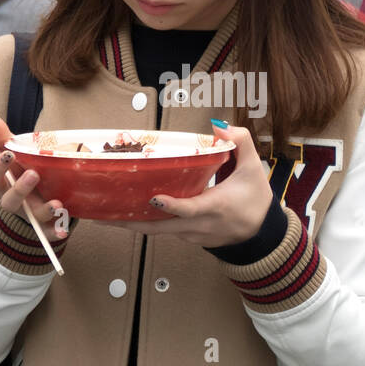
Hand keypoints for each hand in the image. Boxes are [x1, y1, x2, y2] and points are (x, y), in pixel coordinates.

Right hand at [0, 114, 68, 239]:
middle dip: (20, 188)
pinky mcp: (45, 225)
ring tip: (57, 204)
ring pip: (33, 216)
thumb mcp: (13, 157)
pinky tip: (65, 229)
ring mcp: (29, 214)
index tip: (8, 154)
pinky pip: (50, 232)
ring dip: (44, 210)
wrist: (32, 203)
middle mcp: (13, 201)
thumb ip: (3, 139)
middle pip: (10, 199)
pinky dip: (57, 232)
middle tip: (34, 174)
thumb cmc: (21, 174)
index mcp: (2, 184)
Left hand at [101, 122, 273, 247]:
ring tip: (106, 215)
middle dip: (130, 223)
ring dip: (133, 224)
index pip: (190, 209)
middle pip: (160, 228)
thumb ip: (241, 142)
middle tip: (103, 216)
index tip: (153, 197)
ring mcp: (192, 236)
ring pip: (158, 231)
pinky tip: (127, 214)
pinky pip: (163, 232)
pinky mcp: (188, 239)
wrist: (262, 234)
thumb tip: (220, 126)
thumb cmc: (256, 200)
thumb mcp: (253, 168)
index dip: (172, 205)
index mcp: (215, 207)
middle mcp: (199, 226)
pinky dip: (145, 224)